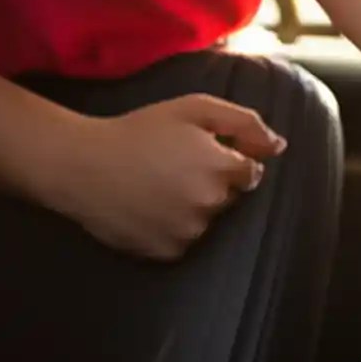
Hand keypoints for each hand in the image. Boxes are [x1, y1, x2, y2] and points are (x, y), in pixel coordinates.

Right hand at [42, 94, 287, 260]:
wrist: (81, 164)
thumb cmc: (140, 130)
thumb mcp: (194, 109)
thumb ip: (244, 123)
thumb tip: (279, 145)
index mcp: (221, 168)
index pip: (251, 173)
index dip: (229, 161)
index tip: (202, 154)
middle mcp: (210, 203)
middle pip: (229, 197)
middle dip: (212, 183)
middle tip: (174, 167)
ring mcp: (188, 231)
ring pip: (207, 220)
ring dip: (193, 207)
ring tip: (157, 187)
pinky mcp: (166, 252)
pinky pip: (184, 241)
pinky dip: (173, 227)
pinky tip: (149, 207)